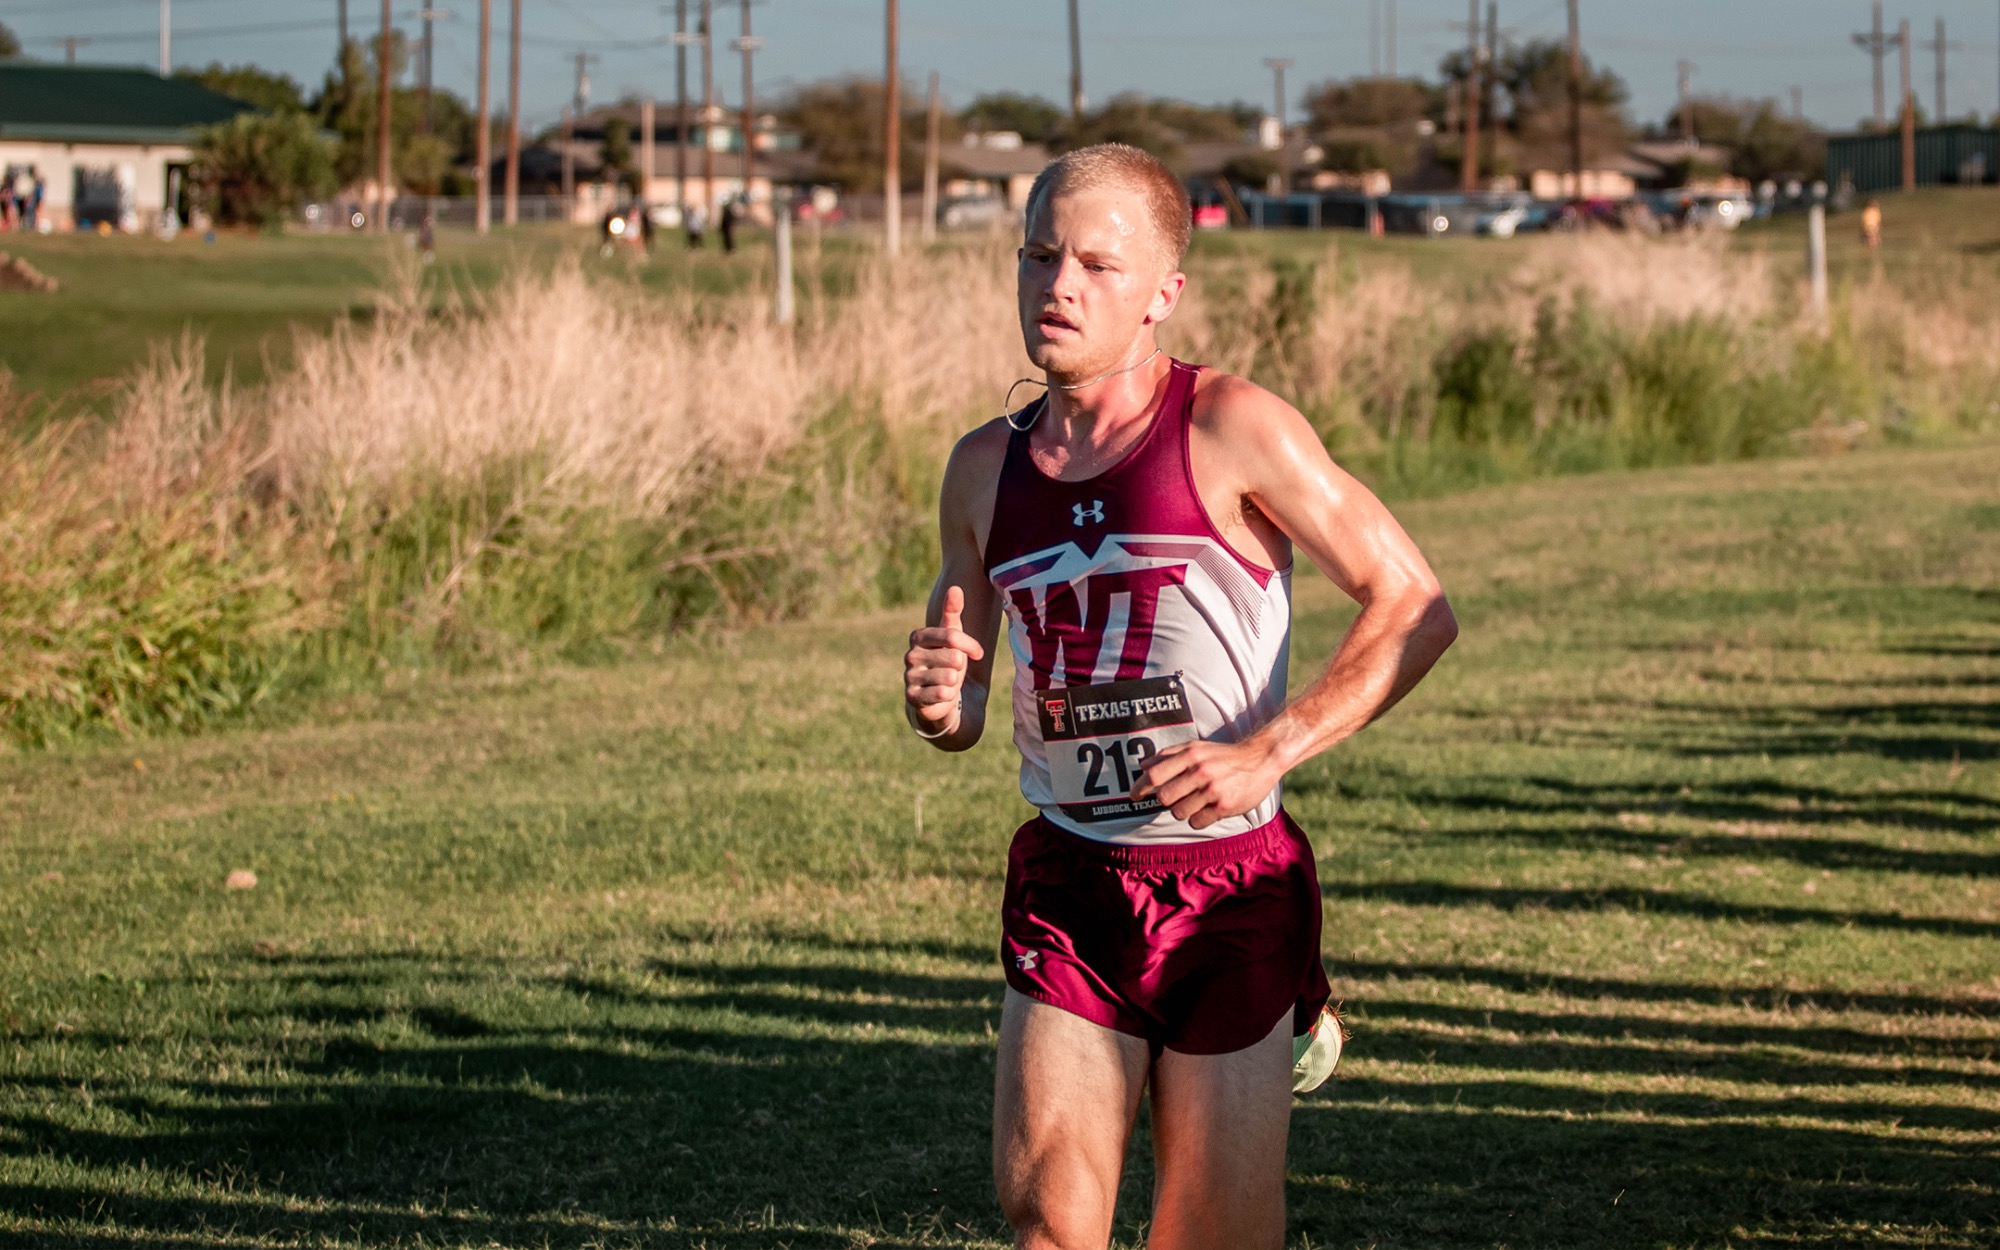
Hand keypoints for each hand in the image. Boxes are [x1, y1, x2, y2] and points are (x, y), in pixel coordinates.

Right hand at [904, 585, 984, 732]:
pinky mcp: (912, 697)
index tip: (978, 654)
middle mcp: (910, 655)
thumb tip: (955, 588)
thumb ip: (952, 612)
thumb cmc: (947, 661)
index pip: (952, 635)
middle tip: (955, 670)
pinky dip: (948, 695)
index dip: (970, 646)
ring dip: (955, 682)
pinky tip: (943, 694)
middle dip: (961, 667)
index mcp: (918, 637)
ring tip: (947, 682)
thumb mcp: (952, 636)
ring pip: (949, 677)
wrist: (938, 696)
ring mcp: (909, 677)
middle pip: (954, 657)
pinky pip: (941, 694)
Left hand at [1131, 737, 1284, 829]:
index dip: (1140, 788)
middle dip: (1166, 801)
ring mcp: (1212, 790)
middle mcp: (1200, 772)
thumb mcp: (1197, 748)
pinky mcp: (1224, 806)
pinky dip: (1197, 819)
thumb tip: (1143, 766)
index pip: (1155, 776)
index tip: (1133, 796)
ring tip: (1196, 801)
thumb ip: (1169, 755)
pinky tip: (1207, 809)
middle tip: (1177, 796)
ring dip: (1182, 810)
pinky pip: (1196, 822)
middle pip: (1164, 798)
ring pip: (1179, 812)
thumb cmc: (1223, 755)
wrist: (1261, 760)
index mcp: (1190, 756)